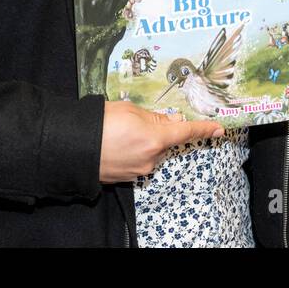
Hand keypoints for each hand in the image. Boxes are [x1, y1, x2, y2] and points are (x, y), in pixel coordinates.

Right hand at [99, 100, 224, 183]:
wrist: (69, 147)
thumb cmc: (99, 123)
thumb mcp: (129, 110)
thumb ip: (154, 117)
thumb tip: (171, 122)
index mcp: (155, 138)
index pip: (186, 133)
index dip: (204, 129)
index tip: (219, 129)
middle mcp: (150, 158)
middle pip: (165, 142)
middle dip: (156, 130)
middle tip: (133, 120)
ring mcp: (138, 170)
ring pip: (151, 152)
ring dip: (142, 141)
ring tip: (117, 132)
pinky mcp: (126, 177)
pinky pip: (137, 160)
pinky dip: (132, 151)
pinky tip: (114, 144)